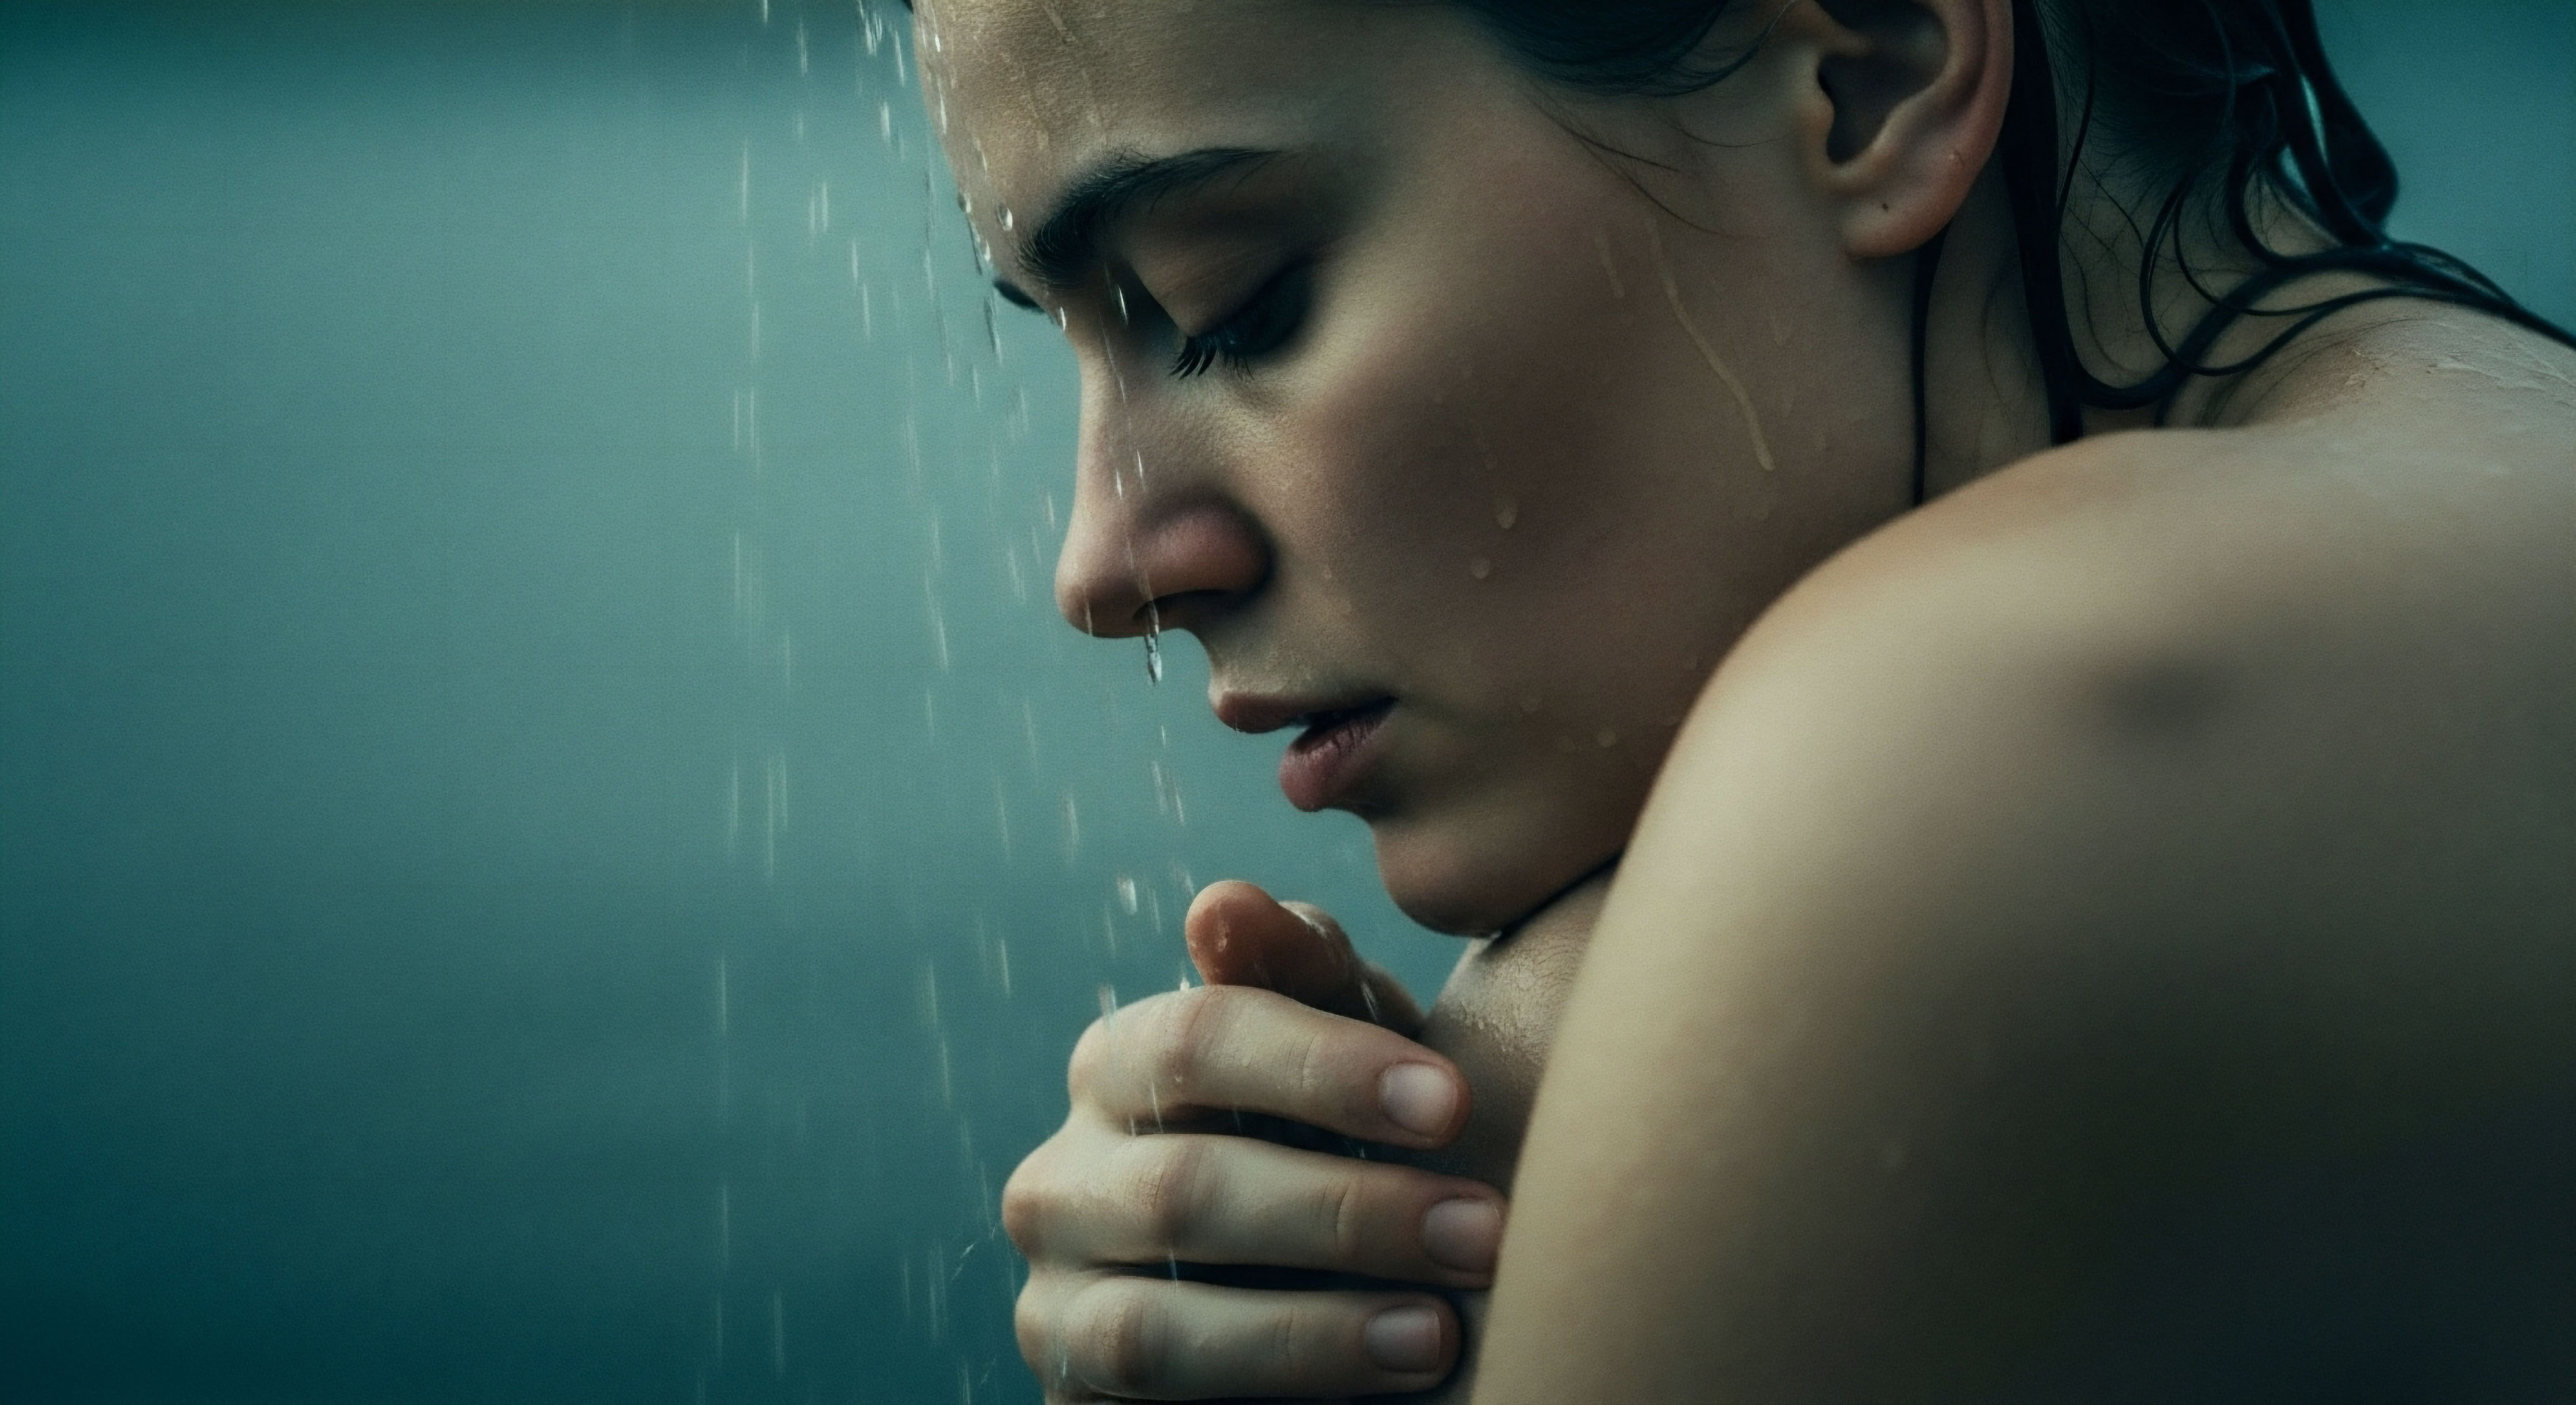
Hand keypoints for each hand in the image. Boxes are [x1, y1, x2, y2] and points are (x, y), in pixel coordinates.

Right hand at [1003, 881, 1507, 1400]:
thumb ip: (1300, 970)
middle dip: (1350, 1212)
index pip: (1200, 1041)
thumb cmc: (1338, 1135)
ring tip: (1441, 1333)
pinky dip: (1278, 1387)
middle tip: (1488, 1231)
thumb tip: (1221, 905)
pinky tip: (1390, 1384)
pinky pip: (1154, 1398)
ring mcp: (1056, 1295)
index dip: (1326, 1069)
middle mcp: (1063, 1175)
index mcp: (1121, 1063)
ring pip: (1157, 1320)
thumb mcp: (1343, 1045)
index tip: (1455, 1101)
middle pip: (1186, 1189)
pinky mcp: (1074, 1388)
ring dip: (1314, 1330)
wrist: (1308, 1288)